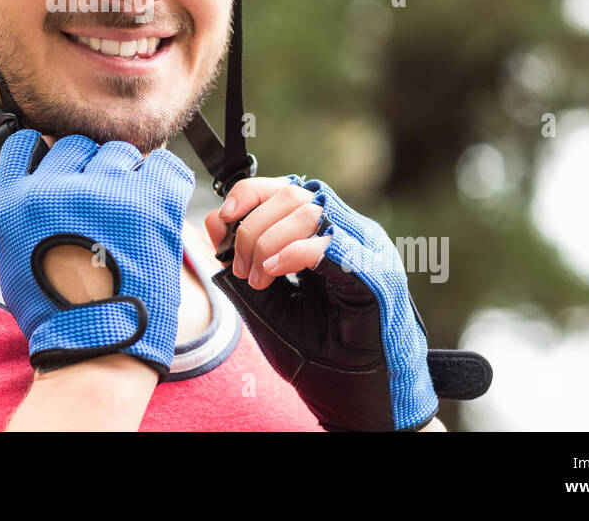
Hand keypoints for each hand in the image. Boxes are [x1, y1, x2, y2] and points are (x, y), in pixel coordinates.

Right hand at [0, 129, 194, 377]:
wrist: (100, 346)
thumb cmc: (57, 308)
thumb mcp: (13, 254)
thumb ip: (22, 205)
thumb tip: (43, 166)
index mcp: (17, 200)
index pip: (27, 142)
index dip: (45, 156)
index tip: (59, 171)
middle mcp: (59, 187)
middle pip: (78, 144)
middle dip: (87, 168)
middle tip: (97, 206)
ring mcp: (108, 192)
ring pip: (119, 152)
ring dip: (124, 175)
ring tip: (127, 215)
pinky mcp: (153, 202)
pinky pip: (164, 165)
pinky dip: (163, 181)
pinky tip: (155, 206)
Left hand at [206, 174, 491, 430]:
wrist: (354, 399)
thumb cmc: (317, 356)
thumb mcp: (266, 303)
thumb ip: (242, 261)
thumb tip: (214, 220)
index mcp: (326, 236)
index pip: (285, 188)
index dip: (249, 194)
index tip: (223, 220)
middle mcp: (350, 234)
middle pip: (292, 194)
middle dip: (252, 227)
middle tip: (242, 269)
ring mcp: (366, 251)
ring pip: (308, 210)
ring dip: (267, 240)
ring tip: (258, 277)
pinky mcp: (374, 275)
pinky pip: (328, 244)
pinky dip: (290, 252)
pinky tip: (272, 273)